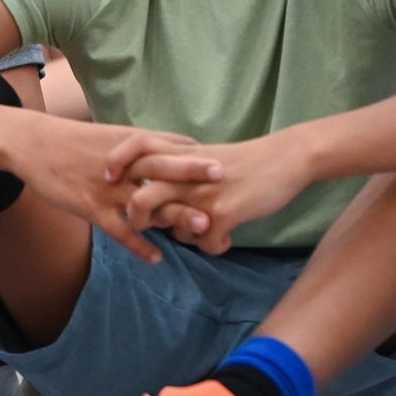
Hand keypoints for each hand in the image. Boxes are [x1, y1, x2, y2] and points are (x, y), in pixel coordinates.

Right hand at [12, 116, 221, 263]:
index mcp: (129, 146)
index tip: (227, 160)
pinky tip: (156, 258)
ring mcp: (108, 188)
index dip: (197, 156)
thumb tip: (178, 147)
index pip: (170, 148)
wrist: (34, 144)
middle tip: (226, 180)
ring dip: (176, 215)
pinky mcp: (90, 207)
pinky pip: (119, 229)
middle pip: (163, 169)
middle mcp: (123, 166)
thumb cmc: (72, 142)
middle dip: (194, 175)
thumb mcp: (110, 135)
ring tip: (204, 228)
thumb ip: (143, 145)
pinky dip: (139, 244)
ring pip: (147, 202)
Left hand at [116, 131, 312, 254]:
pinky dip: (214, 246)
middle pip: (141, 199)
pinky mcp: (223, 213)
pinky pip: (204, 241)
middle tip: (147, 226)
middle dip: (137, 220)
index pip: (136, 149)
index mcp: (181, 155)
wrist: (285, 160)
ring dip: (182, 235)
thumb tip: (156, 198)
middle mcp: (186, 174)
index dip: (117, 163)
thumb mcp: (204, 156)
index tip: (111, 178)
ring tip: (201, 230)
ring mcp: (203, 195)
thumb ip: (177, 170)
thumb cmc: (243, 161)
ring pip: (171, 226)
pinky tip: (226, 240)